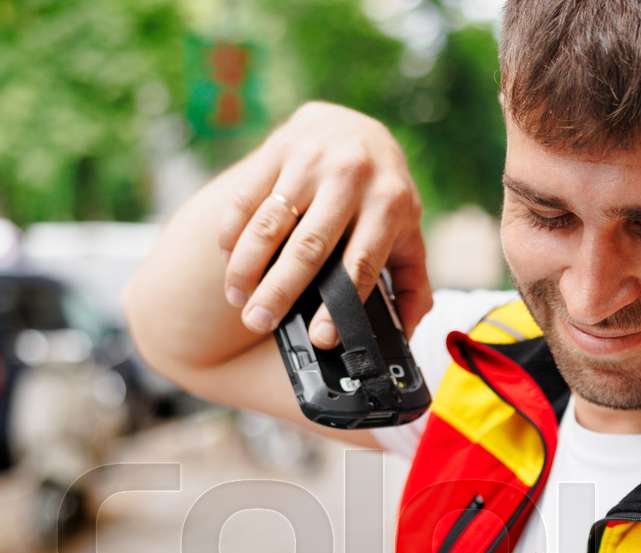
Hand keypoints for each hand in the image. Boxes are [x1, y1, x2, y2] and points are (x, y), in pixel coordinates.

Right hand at [216, 102, 431, 347]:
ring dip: (246, 265)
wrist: (359, 126)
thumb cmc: (384, 194)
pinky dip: (232, 232)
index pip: (360, 264)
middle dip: (279, 291)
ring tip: (237, 298)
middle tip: (257, 323)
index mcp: (390, 205)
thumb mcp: (408, 232)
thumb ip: (412, 283)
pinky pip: (246, 196)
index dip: (340, 306)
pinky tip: (228, 260)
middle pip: (309, 247)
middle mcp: (351, 178)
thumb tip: (407, 333)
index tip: (320, 338)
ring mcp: (312, 159)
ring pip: (270, 222)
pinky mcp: (279, 147)